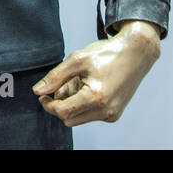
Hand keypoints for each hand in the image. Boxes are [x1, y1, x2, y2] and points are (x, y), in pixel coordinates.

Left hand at [33, 20, 160, 126]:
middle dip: (59, 105)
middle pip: (69, 118)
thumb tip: (37, 91)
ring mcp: (112, 114)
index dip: (48, 104)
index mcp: (95, 97)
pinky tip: (87, 86)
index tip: (42, 95)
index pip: (62, 111)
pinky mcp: (115, 113)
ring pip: (79, 118)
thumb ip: (55, 77)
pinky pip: (90, 115)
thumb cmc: (106, 54)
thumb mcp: (76, 60)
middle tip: (60, 86)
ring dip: (71, 104)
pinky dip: (83, 104)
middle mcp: (106, 110)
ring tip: (77, 82)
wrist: (135, 54)